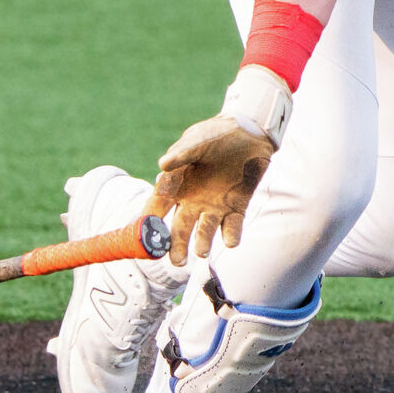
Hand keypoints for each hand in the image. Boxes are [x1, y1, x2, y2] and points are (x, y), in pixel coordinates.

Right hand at [144, 64, 290, 264]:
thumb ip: (182, 154)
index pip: (158, 206)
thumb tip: (162, 165)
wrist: (249, 132)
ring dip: (202, 243)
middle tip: (175, 260)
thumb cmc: (217, 134)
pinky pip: (233, 226)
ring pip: (205, 231)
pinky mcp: (237, 206)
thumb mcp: (198, 141)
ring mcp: (215, 205)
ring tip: (201, 252)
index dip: (150, 222)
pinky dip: (232, 235)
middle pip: (180, 228)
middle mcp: (193, 200)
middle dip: (176, 245)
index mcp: (177, 184)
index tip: (144, 238)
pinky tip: (231, 241)